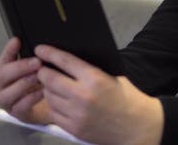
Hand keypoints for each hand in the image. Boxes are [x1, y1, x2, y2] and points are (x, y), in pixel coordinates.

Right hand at [0, 37, 51, 124]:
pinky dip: (32, 98)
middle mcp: (2, 85)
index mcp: (4, 70)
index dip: (8, 49)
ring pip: (9, 92)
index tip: (17, 40)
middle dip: (21, 66)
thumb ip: (33, 56)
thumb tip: (40, 45)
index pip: (3, 57)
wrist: (43, 106)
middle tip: (37, 62)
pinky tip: (42, 91)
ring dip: (25, 83)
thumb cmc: (37, 84)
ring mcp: (7, 100)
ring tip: (40, 77)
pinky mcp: (17, 113)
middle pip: (3, 74)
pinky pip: (21, 105)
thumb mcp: (35, 67)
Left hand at [35, 45, 163, 144]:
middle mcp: (83, 96)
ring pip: (49, 97)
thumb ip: (90, 71)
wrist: (136, 127)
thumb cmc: (127, 98)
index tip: (40, 49)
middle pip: (50, 79)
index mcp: (95, 79)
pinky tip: (58, 101)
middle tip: (42, 68)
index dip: (49, 53)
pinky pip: (54, 114)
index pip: (65, 61)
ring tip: (51, 85)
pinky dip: (53, 106)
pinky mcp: (74, 128)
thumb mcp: (113, 77)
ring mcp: (77, 114)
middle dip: (43, 72)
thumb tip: (67, 62)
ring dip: (47, 89)